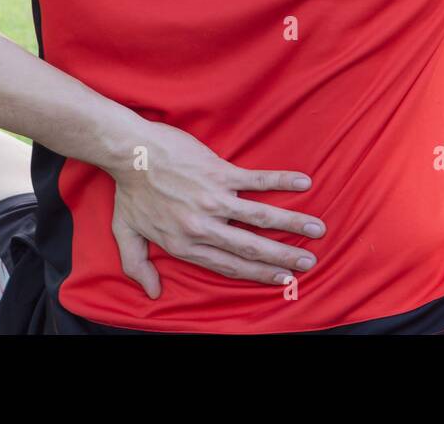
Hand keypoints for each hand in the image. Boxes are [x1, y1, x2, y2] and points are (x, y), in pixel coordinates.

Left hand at [105, 120, 325, 295]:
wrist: (131, 151)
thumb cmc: (129, 191)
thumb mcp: (125, 233)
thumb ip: (137, 265)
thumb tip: (153, 291)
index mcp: (184, 244)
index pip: (228, 265)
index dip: (258, 274)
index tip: (282, 279)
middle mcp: (203, 226)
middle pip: (251, 247)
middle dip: (283, 257)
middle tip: (309, 262)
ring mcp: (214, 199)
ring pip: (261, 216)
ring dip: (293, 224)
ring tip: (317, 229)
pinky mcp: (220, 173)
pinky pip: (257, 180)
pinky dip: (282, 181)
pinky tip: (304, 182)